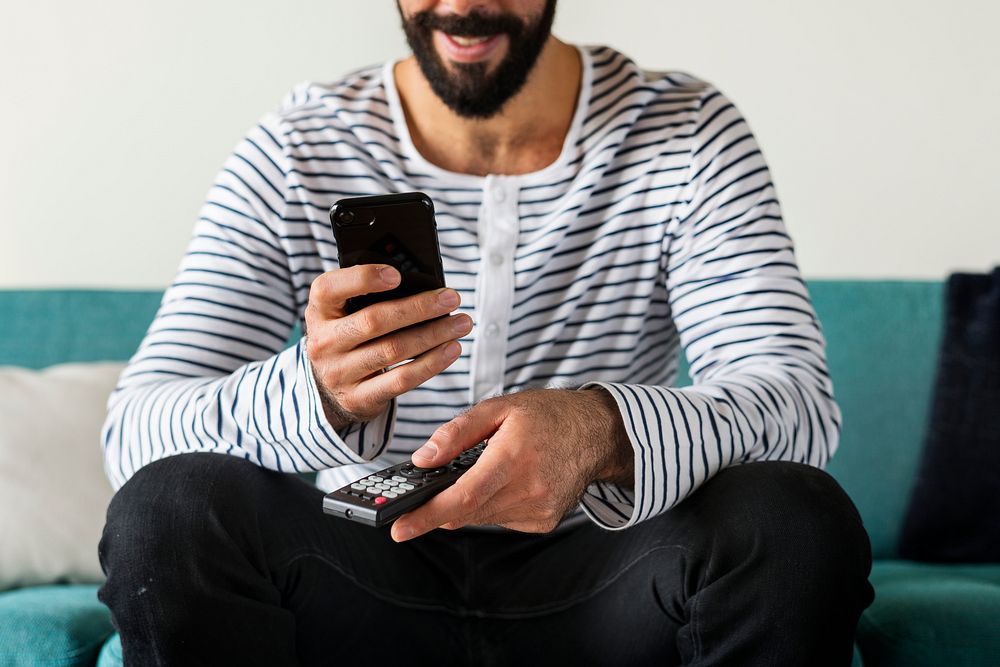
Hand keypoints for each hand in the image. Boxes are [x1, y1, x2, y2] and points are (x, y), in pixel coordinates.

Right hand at [304, 265, 471, 428]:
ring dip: (434, 334)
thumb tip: (421, 283)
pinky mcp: (360, 398)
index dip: (363, 278)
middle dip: (419, 307)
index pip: (329, 288)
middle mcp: (324, 342)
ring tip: (461, 323)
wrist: (329, 388)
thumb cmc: (348, 336)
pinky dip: (431, 363)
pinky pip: (401, 380)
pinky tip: (452, 349)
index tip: (398, 275)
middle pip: (374, 321)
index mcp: (318, 311)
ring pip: (393, 350)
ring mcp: (339, 373)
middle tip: (452, 298)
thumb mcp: (343, 312)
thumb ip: (367, 296)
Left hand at [390, 388, 633, 541]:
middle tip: (424, 495)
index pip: (462, 496)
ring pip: (481, 518)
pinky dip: (491, 505)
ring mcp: (539, 509)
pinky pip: (501, 520)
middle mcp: (529, 488)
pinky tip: (505, 482)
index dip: (426, 515)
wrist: (595, 432)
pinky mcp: (544, 521)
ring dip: (468, 502)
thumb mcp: (498, 408)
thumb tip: (422, 459)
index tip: (399, 528)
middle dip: (439, 506)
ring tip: (483, 472)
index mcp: (513, 457)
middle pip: (466, 512)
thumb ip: (457, 433)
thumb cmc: (546, 415)